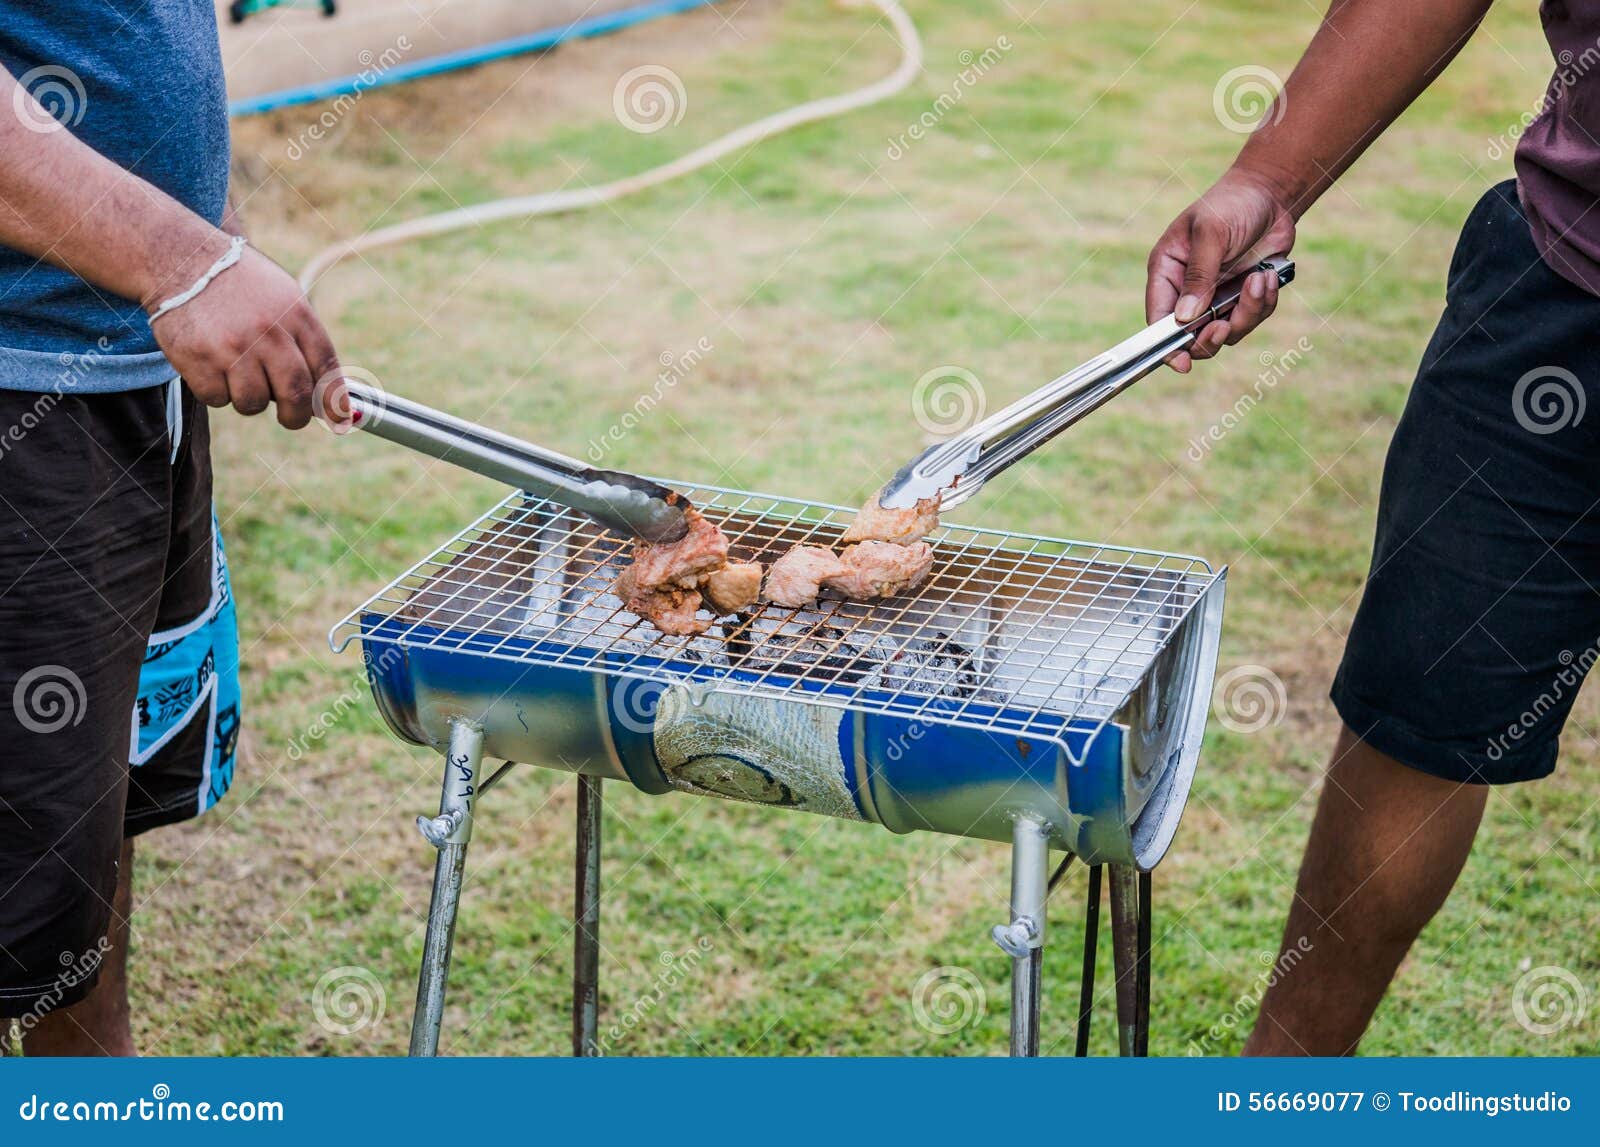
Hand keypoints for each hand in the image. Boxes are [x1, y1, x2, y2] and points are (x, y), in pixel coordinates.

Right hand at [146, 239, 346, 429]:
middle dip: (296, 415)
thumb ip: (304, 341)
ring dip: (248, 398)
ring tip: (237, 371)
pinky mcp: (199, 359)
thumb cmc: (239, 284)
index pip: (326, 367)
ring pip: (253, 403)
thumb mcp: (283, 297)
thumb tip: (325, 395)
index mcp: (296, 314)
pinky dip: (215, 391)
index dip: (334, 400)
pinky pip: (217, 399)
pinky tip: (211, 364)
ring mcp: (233, 346)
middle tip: (291, 419)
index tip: (338, 420)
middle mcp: (268, 331)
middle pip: (295, 394)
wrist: (181, 259)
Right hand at [1146, 167, 1296, 371]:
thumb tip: (1185, 319)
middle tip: (1225, 326)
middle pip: (1191, 336)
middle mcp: (1187, 289)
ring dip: (1246, 313)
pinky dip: (1263, 303)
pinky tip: (1268, 276)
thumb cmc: (1232, 204)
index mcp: (1167, 272)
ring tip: (1260, 280)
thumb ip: (1199, 275)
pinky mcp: (1241, 296)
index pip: (1159, 318)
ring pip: (1226, 332)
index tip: (1182, 363)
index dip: (1167, 345)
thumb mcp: (1212, 234)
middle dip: (1211, 336)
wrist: (1271, 194)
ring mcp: (1216, 296)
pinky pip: (1250, 318)